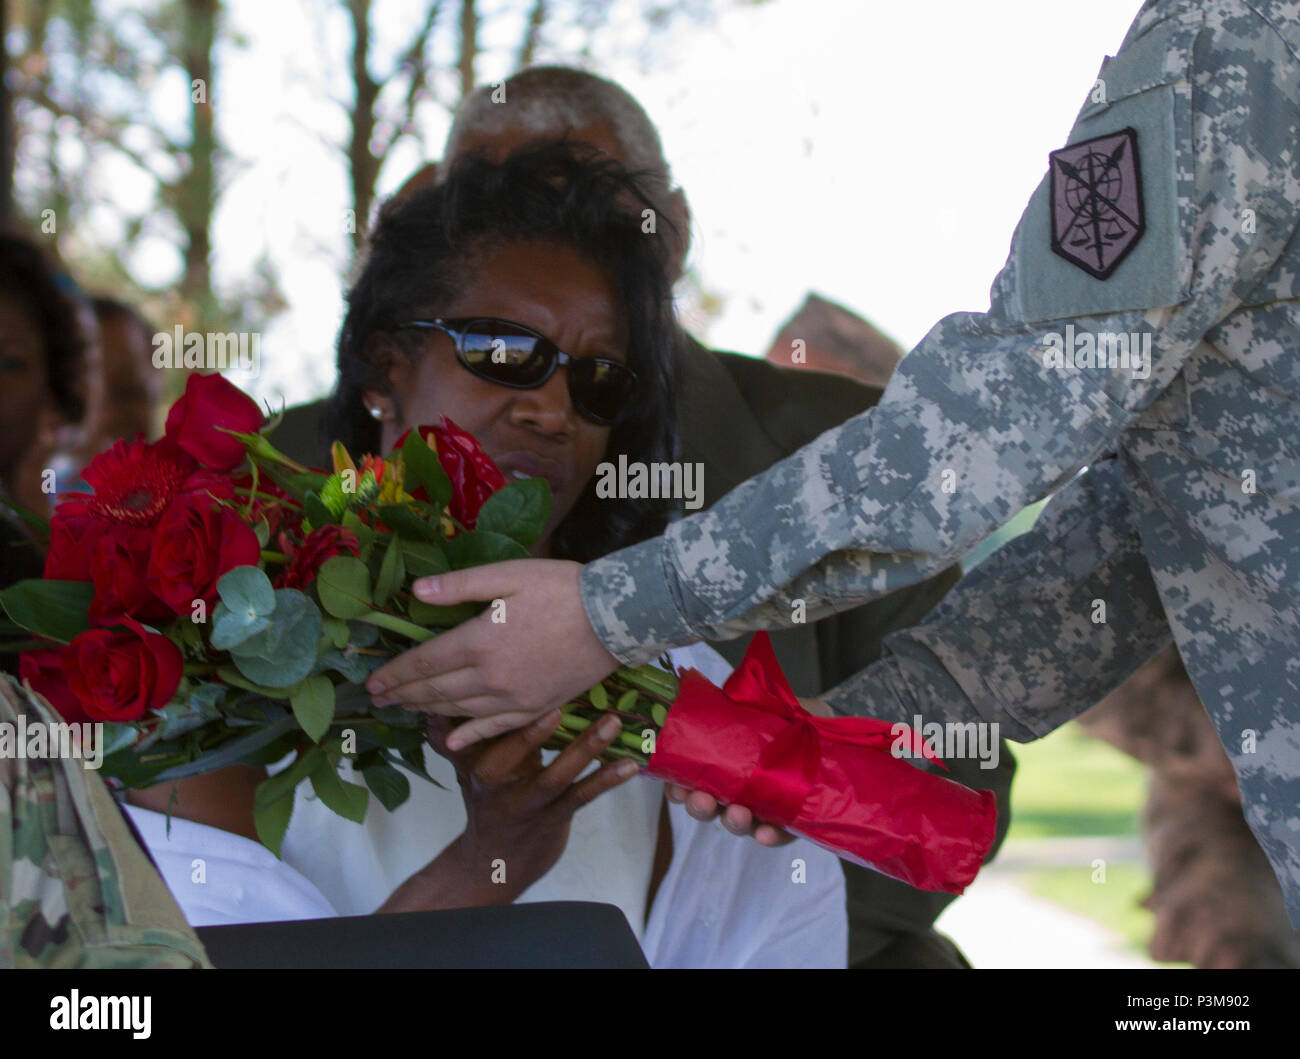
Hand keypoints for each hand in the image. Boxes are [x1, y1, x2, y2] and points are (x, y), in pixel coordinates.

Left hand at [366, 559, 620, 749]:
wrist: (616, 618)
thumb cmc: (561, 588)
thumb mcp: (509, 574)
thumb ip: (460, 585)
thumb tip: (416, 592)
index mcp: (478, 641)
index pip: (424, 662)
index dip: (395, 674)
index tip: (372, 682)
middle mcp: (489, 677)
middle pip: (436, 690)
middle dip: (403, 694)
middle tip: (378, 699)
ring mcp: (513, 698)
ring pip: (459, 710)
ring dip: (427, 711)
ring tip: (405, 709)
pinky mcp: (536, 708)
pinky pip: (495, 728)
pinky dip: (470, 736)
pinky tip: (452, 740)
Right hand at [428, 709, 638, 903]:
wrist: (492, 864)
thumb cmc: (487, 798)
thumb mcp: (468, 765)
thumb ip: (467, 729)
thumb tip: (458, 689)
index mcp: (472, 760)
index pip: (477, 730)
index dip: (491, 709)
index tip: (508, 680)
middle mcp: (495, 782)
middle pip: (510, 753)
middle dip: (532, 731)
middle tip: (557, 705)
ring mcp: (525, 803)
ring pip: (554, 776)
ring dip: (585, 748)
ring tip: (613, 723)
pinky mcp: (553, 818)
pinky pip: (582, 796)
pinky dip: (606, 780)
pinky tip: (629, 764)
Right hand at [662, 697, 831, 845]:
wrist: (829, 722)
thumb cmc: (786, 715)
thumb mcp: (759, 703)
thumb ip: (737, 703)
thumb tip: (719, 697)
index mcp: (721, 764)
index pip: (690, 782)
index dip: (677, 790)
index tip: (676, 789)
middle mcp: (736, 790)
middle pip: (710, 807)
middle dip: (701, 808)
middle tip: (702, 800)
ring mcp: (761, 807)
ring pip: (740, 823)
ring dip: (734, 822)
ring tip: (738, 814)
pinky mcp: (791, 819)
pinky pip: (779, 834)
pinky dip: (771, 836)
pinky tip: (767, 834)